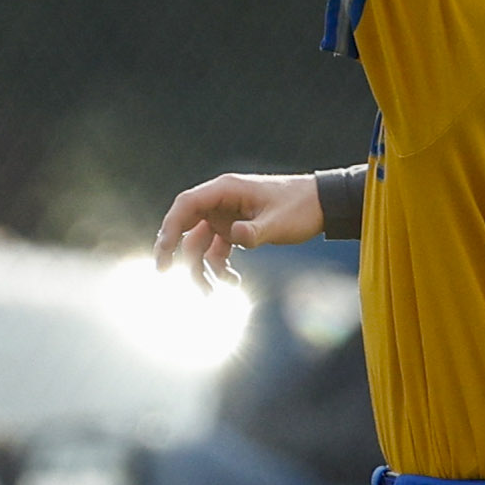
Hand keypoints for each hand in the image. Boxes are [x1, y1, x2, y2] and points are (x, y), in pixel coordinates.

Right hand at [155, 172, 321, 288]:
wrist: (321, 205)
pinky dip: (219, 268)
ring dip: (201, 269)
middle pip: (185, 224)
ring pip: (201, 244)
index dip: (171, 226)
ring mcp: (226, 217)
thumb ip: (255, 231)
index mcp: (226, 190)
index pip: (187, 204)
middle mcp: (220, 202)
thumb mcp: (278, 222)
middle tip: (163, 272)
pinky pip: (217, 251)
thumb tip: (234, 236)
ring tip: (210, 294)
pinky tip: (232, 282)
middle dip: (174, 250)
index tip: (165, 250)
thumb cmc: (300, 206)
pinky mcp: (235, 230)